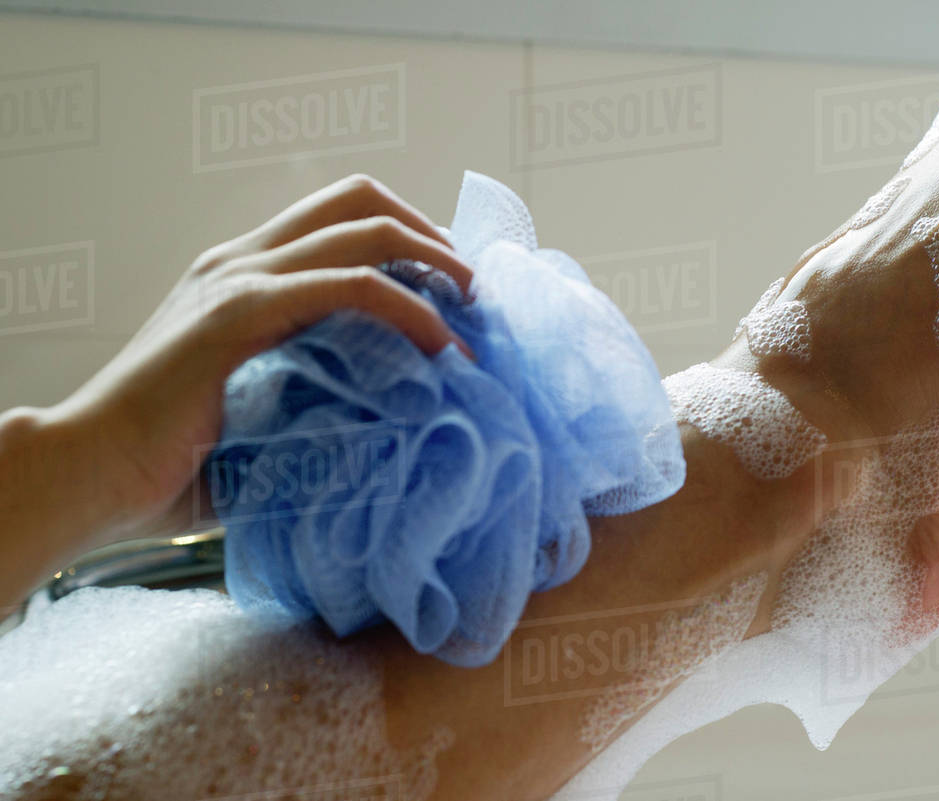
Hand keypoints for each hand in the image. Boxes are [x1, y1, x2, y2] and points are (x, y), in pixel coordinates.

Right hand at [0, 174, 473, 607]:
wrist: (90, 473)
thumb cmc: (171, 461)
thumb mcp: (256, 407)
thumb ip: (312, 388)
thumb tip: (393, 415)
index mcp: (244, 275)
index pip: (342, 218)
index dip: (409, 238)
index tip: (453, 288)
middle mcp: (242, 260)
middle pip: (360, 200)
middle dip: (432, 235)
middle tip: (474, 290)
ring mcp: (239, 279)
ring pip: (364, 228)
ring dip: (435, 262)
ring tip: (476, 309)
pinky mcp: (240, 313)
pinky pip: (349, 286)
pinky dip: (409, 308)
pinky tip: (441, 344)